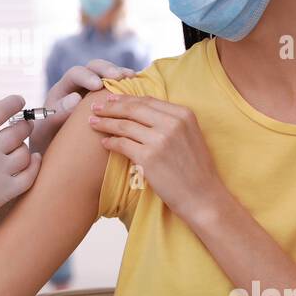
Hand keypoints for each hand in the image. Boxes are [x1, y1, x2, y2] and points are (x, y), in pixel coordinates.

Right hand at [0, 95, 40, 259]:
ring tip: (19, 148)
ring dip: (24, 148)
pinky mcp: (1, 194)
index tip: (20, 102)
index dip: (16, 102)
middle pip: (21, 130)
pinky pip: (29, 176)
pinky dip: (34, 166)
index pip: (5, 108)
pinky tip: (32, 161)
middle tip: (24, 126)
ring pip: (26, 152)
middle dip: (24, 125)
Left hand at [30, 59, 138, 154]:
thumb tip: (76, 99)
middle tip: (119, 77)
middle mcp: (79, 85)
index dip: (87, 76)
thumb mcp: (48, 127)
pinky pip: (117, 88)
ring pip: (108, 75)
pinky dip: (127, 87)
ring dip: (121, 75)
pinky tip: (138, 89)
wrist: (52, 149)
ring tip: (133, 77)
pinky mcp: (105, 100)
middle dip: (107, 70)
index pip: (76, 74)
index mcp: (63, 89)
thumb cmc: (48, 139)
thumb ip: (58, 113)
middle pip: (94, 68)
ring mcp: (93, 91)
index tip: (97, 85)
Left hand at [88, 93, 221, 221]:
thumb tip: (142, 110)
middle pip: (133, 109)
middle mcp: (172, 123)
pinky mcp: (149, 158)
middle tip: (94, 107)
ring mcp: (160, 140)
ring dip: (105, 123)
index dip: (126, 98)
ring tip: (92, 122)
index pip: (148, 100)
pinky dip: (110, 142)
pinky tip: (104, 142)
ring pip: (124, 125)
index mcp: (183, 114)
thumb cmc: (195, 169)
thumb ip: (171, 121)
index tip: (111, 99)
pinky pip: (122, 144)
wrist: (203, 197)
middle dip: (110, 107)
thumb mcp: (190, 135)